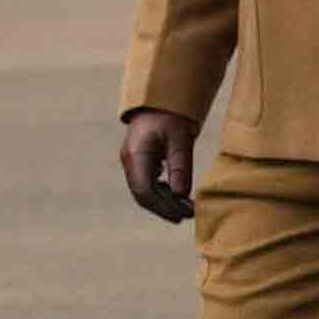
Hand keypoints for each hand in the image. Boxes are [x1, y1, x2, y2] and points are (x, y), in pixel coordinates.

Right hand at [115, 109, 193, 224]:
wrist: (160, 102)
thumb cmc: (172, 117)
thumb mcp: (180, 140)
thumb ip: (180, 166)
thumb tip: (182, 194)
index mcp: (136, 155)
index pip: (144, 190)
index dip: (161, 207)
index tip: (180, 216)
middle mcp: (130, 161)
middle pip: (143, 194)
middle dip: (164, 208)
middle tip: (187, 216)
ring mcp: (133, 162)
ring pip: (145, 190)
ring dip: (165, 202)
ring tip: (187, 209)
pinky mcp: (140, 161)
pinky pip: (148, 182)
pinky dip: (163, 192)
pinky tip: (180, 197)